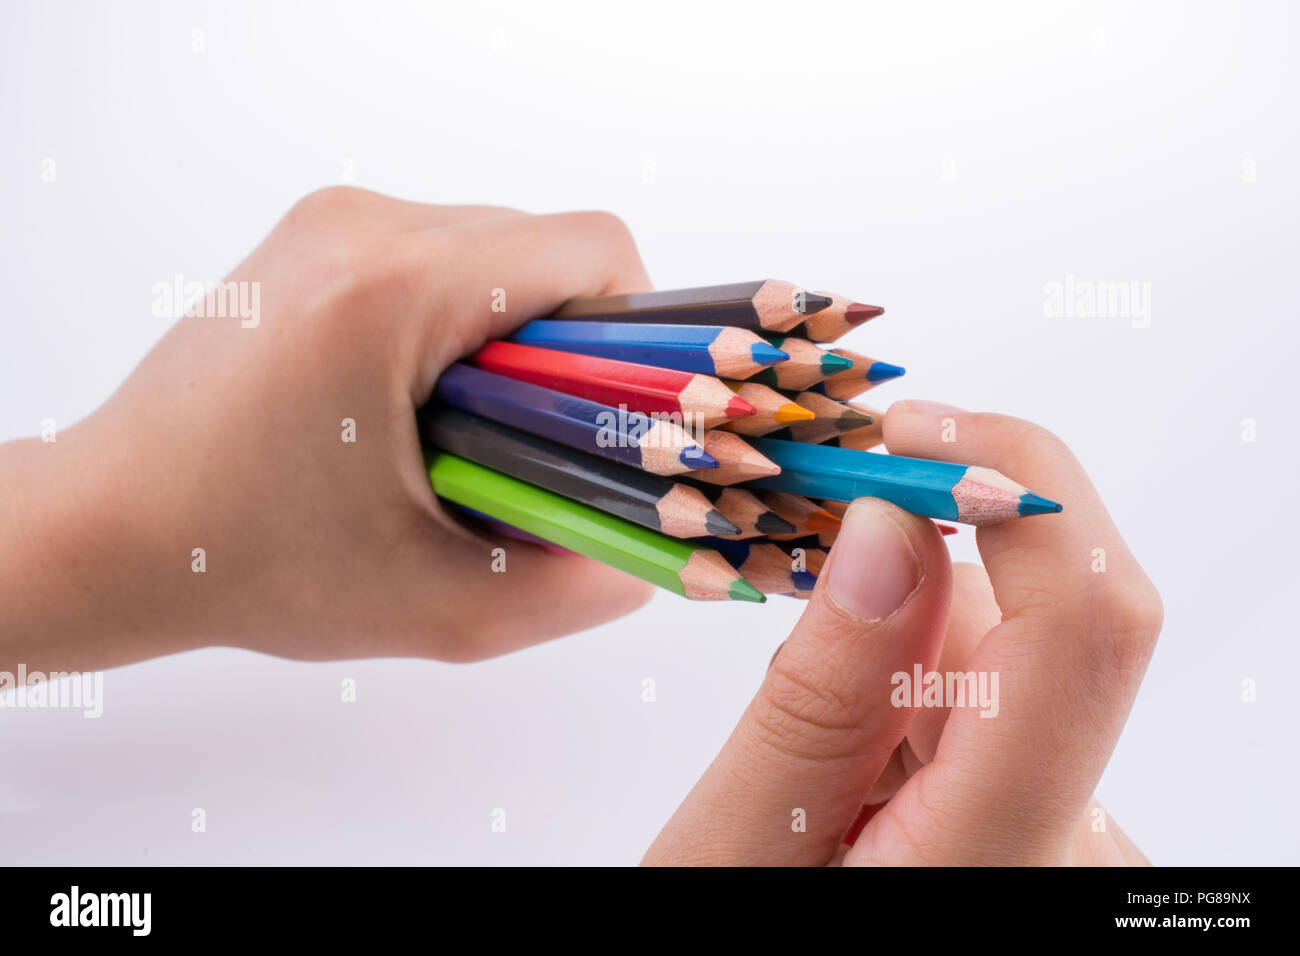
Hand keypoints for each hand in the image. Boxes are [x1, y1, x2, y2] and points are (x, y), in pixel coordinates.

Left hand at [0, 188, 656, 669]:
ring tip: (472, 429)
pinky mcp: (312, 237)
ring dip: (516, 336)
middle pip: (548, 249)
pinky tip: (422, 401)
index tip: (621, 415)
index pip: (592, 253)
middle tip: (541, 443)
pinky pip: (438, 253)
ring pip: (496, 249)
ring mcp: (330, 222)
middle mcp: (362, 228)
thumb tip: (664, 553)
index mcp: (394, 291)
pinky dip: (461, 320)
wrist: (111, 528)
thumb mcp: (443, 605)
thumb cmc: (248, 562)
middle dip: (574, 349)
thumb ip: (579, 588)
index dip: (639, 337)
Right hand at [643, 401, 1162, 864]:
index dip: (1020, 488)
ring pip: (1008, 655)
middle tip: (801, 556)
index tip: (907, 434)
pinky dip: (916, 678)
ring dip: (904, 637)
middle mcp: (1074, 840)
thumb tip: (889, 527)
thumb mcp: (740, 844)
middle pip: (1036, 625)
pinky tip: (847, 746)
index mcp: (1003, 853)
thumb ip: (822, 692)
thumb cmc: (732, 950)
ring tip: (809, 730)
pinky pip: (996, 697)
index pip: (1088, 622)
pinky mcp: (1048, 817)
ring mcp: (1070, 832)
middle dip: (918, 571)